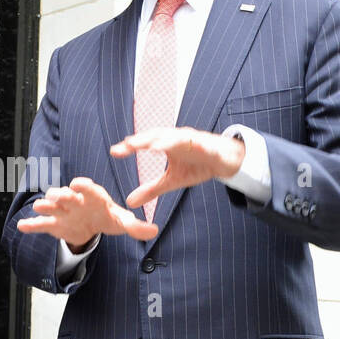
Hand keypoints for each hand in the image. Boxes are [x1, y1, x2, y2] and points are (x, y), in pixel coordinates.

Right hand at [15, 176, 158, 246]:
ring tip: (39, 207)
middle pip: (66, 194)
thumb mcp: (121, 222)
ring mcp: (62, 211)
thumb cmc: (107, 217)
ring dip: (45, 206)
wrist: (90, 225)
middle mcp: (74, 200)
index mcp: (92, 195)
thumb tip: (154, 231)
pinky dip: (31, 225)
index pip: (87, 188)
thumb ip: (135, 226)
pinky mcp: (53, 224)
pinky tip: (21, 226)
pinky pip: (40, 224)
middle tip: (57, 195)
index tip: (78, 183)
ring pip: (51, 206)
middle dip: (61, 194)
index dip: (83, 185)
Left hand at [112, 127, 243, 209]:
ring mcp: (193, 140)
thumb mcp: (171, 181)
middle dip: (142, 140)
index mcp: (166, 144)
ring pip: (176, 137)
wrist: (225, 161)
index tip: (114, 152)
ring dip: (164, 140)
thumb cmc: (197, 166)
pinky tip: (186, 145)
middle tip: (127, 145)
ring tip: (150, 145)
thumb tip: (129, 202)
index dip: (130, 146)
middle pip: (156, 136)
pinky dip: (191, 143)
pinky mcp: (208, 146)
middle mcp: (177, 138)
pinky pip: (199, 144)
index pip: (144, 143)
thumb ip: (151, 190)